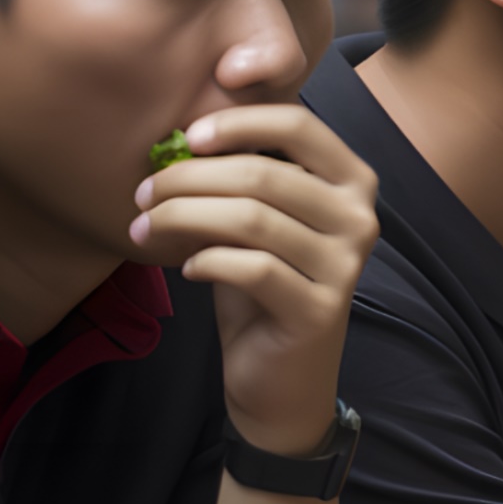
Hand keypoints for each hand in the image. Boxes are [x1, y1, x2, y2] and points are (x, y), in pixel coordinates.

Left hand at [131, 103, 378, 455]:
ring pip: (251, 218)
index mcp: (352, 182)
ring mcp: (345, 266)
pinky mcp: (320, 310)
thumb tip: (179, 138)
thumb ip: (243, 177)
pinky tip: (187, 268)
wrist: (283, 382)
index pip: (299, 125)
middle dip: (190, 177)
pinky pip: (252, 268)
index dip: (239, 121)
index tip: (187, 136)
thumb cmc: (266, 288)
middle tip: (143, 193)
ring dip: (184, 216)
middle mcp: (360, 218)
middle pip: (264, 173)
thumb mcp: (259, 221)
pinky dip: (207, 261)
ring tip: (145, 227)